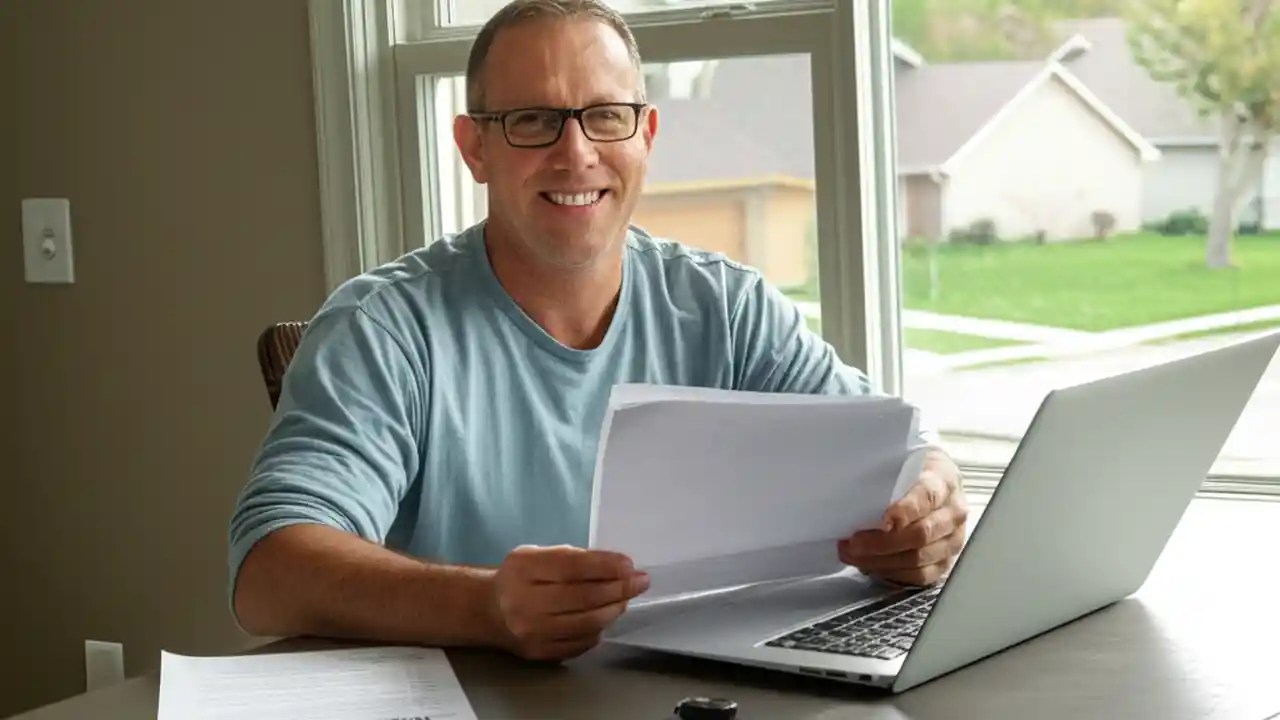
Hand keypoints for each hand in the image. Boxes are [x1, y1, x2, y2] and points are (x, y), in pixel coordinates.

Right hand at [490, 544, 649, 660]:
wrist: (487, 611)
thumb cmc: (520, 577)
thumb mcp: (538, 555)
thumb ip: (574, 558)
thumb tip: (619, 566)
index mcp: (524, 569)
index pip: (573, 567)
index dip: (606, 566)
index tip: (630, 565)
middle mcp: (525, 601)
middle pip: (584, 597)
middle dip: (619, 588)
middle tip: (640, 582)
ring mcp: (532, 631)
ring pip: (586, 622)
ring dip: (614, 609)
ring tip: (626, 599)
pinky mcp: (539, 652)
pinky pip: (580, 642)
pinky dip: (599, 629)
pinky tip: (605, 617)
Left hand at [838, 448, 968, 586]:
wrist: (934, 480)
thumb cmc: (912, 472)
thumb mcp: (901, 461)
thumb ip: (884, 475)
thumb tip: (851, 493)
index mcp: (943, 480)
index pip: (927, 497)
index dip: (905, 511)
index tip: (884, 521)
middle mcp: (953, 511)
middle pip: (921, 534)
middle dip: (881, 543)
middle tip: (853, 543)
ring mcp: (953, 539)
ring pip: (919, 558)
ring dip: (881, 561)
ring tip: (854, 555)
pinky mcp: (946, 561)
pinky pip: (921, 576)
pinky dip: (893, 573)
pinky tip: (872, 566)